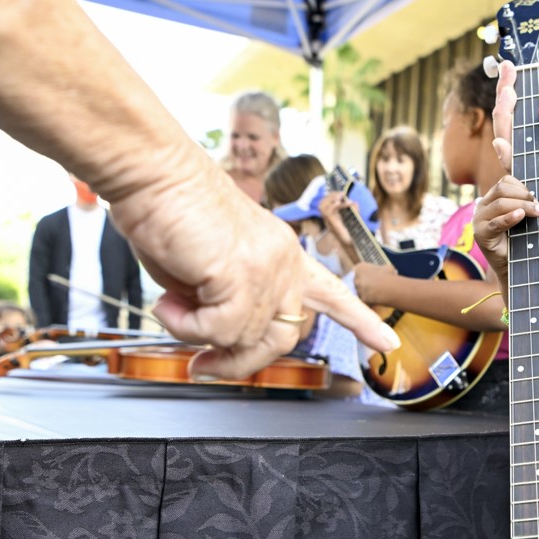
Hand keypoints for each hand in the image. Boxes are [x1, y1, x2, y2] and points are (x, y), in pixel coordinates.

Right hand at [109, 171, 398, 378]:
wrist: (154, 173)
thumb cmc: (171, 211)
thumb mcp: (207, 267)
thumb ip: (223, 299)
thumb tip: (215, 336)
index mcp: (283, 254)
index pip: (333, 293)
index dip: (359, 321)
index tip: (384, 343)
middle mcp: (284, 261)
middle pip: (284, 339)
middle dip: (241, 363)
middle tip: (204, 366)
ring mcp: (268, 267)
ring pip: (247, 339)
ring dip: (201, 337)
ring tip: (172, 310)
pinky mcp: (241, 273)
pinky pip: (218, 329)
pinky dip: (186, 327)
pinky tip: (168, 302)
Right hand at [472, 175, 538, 284]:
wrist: (512, 265)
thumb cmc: (518, 239)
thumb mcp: (522, 217)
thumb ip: (524, 203)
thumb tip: (537, 196)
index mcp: (490, 199)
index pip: (504, 182)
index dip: (522, 186)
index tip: (537, 198)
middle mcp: (481, 206)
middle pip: (501, 190)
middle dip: (524, 196)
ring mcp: (479, 220)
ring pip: (500, 204)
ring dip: (523, 206)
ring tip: (538, 212)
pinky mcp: (481, 235)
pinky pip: (496, 223)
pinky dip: (509, 218)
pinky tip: (520, 215)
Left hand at [492, 61, 538, 176]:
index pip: (531, 167)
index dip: (511, 158)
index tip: (501, 141)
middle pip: (513, 146)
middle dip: (504, 118)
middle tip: (508, 89)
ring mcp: (538, 139)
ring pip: (509, 128)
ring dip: (504, 101)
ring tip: (508, 72)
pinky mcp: (532, 125)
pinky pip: (513, 114)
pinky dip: (508, 94)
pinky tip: (508, 72)